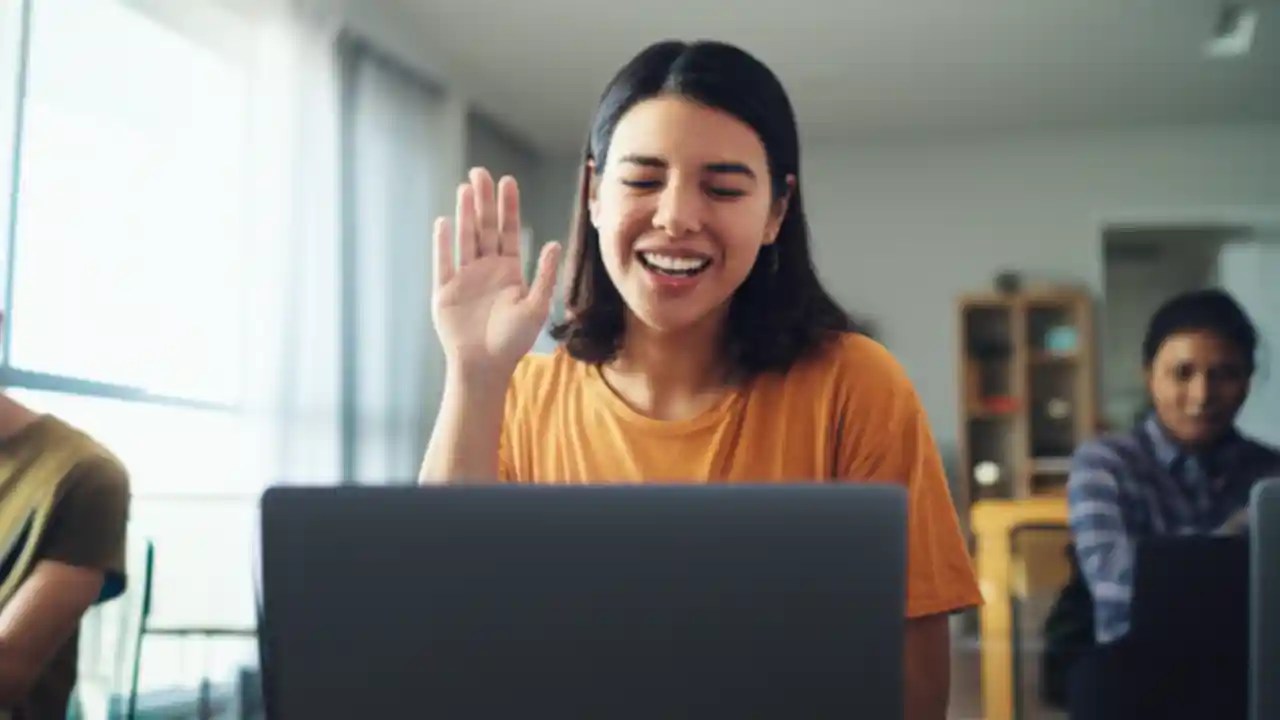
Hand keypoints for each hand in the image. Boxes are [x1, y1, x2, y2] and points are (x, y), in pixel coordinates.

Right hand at [432, 168, 560, 376]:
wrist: (486, 366)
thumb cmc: (514, 341)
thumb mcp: (536, 307)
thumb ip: (544, 275)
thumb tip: (553, 244)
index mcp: (509, 270)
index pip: (508, 231)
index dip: (508, 207)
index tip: (508, 181)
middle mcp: (485, 268)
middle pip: (484, 228)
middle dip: (484, 200)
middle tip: (481, 172)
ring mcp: (464, 277)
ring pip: (465, 238)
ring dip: (465, 214)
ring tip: (466, 188)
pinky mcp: (445, 291)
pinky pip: (444, 262)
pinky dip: (443, 243)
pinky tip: (444, 222)